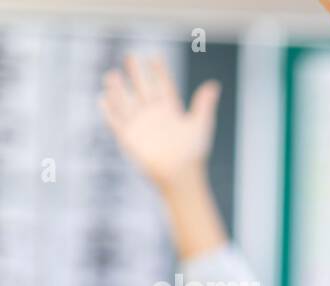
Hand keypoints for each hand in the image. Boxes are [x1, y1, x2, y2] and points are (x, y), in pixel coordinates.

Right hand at [100, 54, 219, 189]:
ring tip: (112, 75)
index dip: (159, 72)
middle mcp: (154, 116)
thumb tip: (214, 85)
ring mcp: (141, 126)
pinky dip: (109, 111)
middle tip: (130, 56)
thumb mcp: (201, 125)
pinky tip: (103, 99)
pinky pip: (116, 122)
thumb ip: (204, 104)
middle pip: (142, 89)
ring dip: (118, 89)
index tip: (154, 56)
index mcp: (171, 112)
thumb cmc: (193, 153)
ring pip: (126, 103)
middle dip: (136, 73)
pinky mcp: (129, 138)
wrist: (180, 175)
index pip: (163, 87)